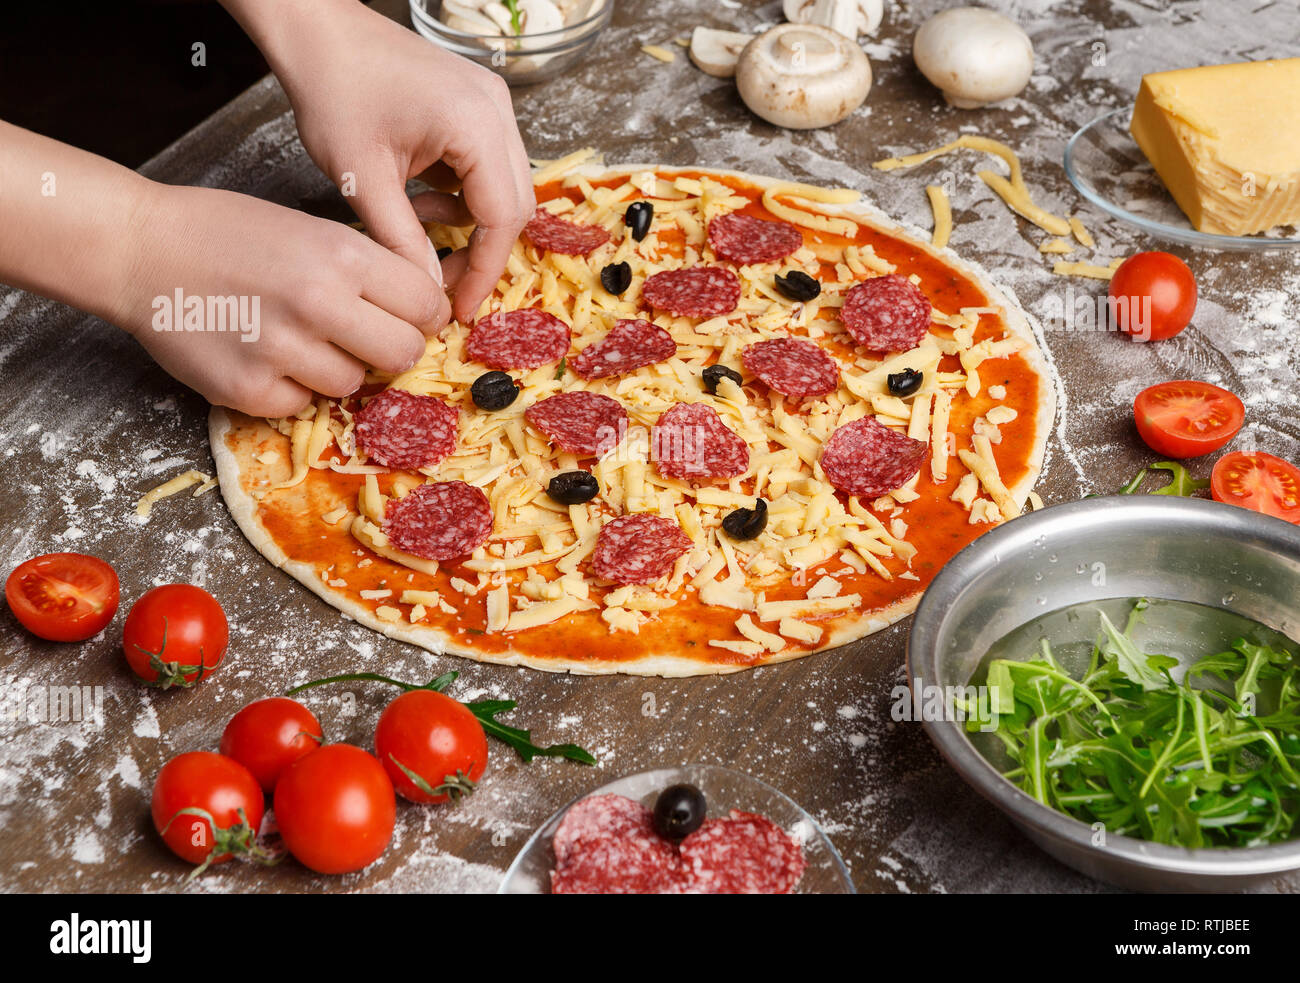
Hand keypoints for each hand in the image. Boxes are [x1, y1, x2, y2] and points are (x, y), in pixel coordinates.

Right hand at [114, 181, 439, 416]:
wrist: (140, 250)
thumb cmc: (227, 233)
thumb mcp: (311, 230)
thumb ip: (367, 270)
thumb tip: (424, 312)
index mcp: (341, 255)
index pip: (426, 305)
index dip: (423, 315)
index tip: (409, 317)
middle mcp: (318, 303)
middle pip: (403, 354)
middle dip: (393, 350)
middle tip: (367, 339)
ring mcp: (282, 350)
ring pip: (353, 384)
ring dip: (337, 368)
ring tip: (299, 338)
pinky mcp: (249, 389)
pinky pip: (303, 404)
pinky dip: (291, 387)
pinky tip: (264, 355)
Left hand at [231, 0, 534, 324]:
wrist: (319, 32)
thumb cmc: (333, 91)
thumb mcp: (365, 180)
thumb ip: (402, 242)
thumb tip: (428, 293)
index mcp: (476, 125)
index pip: (502, 217)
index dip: (484, 270)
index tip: (460, 308)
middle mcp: (497, 110)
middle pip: (516, 205)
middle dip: (481, 250)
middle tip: (442, 280)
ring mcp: (493, 103)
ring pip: (505, 187)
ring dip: (470, 220)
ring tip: (418, 223)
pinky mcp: (479, 103)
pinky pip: (489, 166)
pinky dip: (463, 193)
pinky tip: (422, 193)